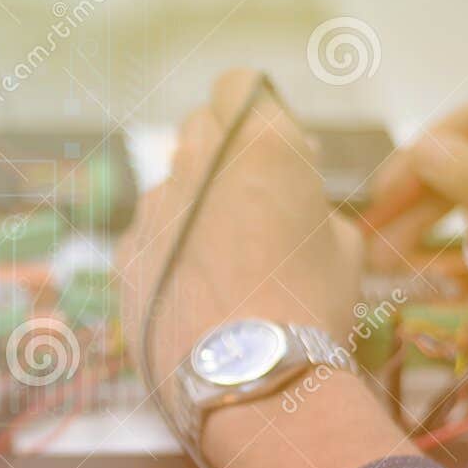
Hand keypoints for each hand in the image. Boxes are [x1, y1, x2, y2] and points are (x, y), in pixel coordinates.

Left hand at [117, 68, 363, 380]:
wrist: (249, 382)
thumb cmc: (312, 309)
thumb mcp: (342, 242)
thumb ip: (308, 199)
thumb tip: (295, 197)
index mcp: (258, 143)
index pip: (238, 85)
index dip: (254, 110)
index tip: (272, 148)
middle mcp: (195, 163)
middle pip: (198, 130)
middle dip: (222, 154)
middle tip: (251, 202)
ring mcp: (151, 210)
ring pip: (170, 189)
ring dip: (192, 208)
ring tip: (223, 265)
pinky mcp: (125, 257)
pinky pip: (147, 238)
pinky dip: (166, 253)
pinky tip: (193, 296)